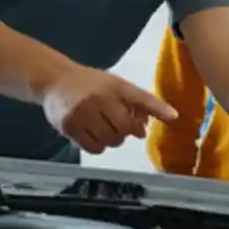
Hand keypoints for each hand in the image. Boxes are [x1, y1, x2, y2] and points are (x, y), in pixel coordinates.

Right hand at [41, 65, 178, 153]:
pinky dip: (99, 145)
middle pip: (125, 127)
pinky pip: (94, 148)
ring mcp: (83, 113)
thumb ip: (136, 101)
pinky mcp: (70, 127)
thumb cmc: (90, 84)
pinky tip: (94, 134)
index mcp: (114, 85)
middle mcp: (99, 98)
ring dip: (114, 139)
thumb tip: (156, 120)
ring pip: (111, 140)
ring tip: (106, 128)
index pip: (140, 97)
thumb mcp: (114, 84)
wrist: (55, 80)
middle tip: (126, 126)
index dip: (158, 108)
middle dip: (130, 130)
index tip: (173, 117)